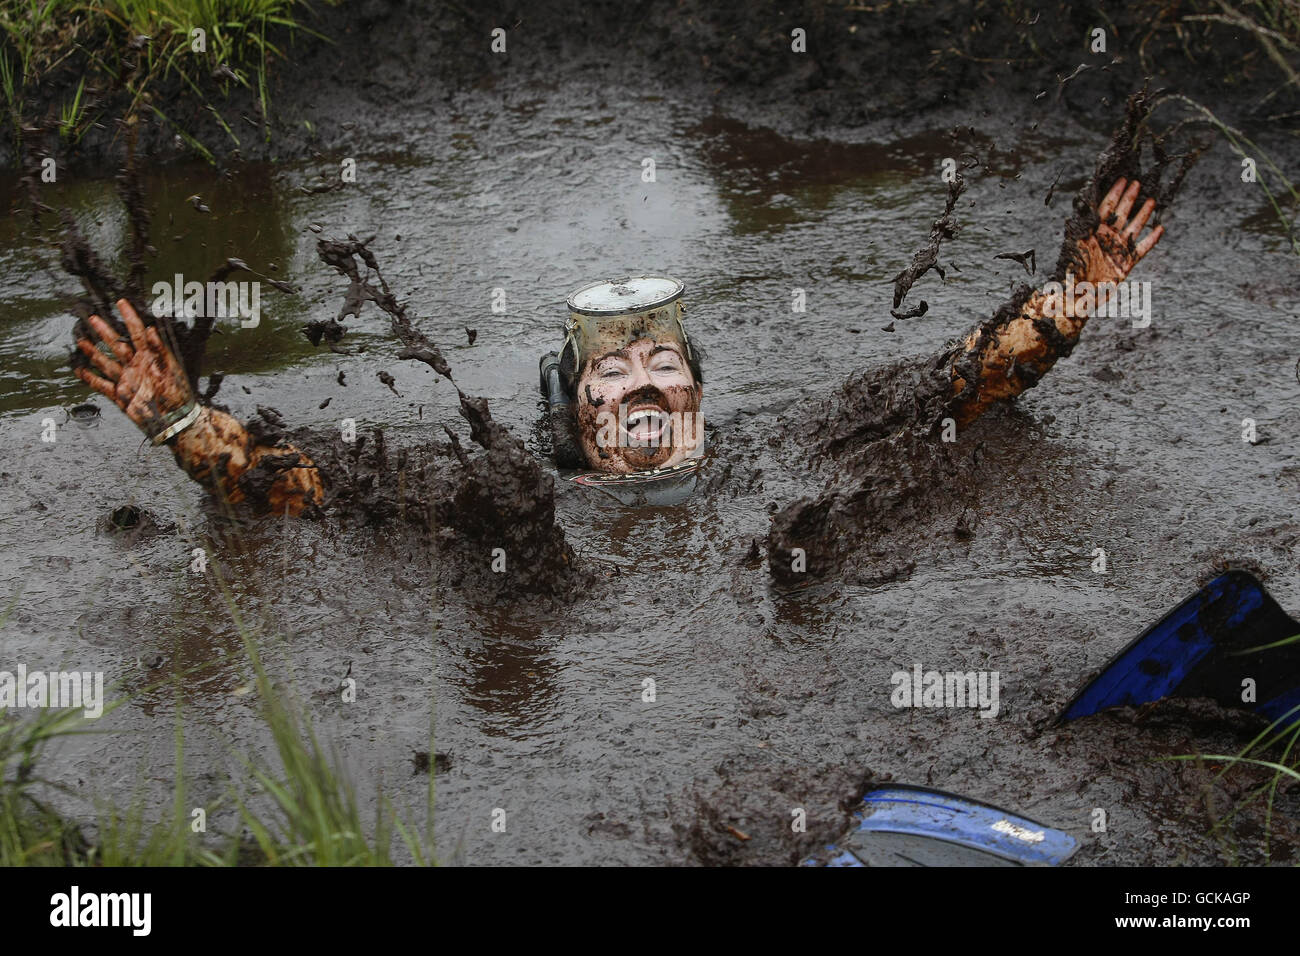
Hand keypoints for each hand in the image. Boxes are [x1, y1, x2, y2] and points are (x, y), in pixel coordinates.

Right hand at [73, 298, 194, 434]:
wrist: (176, 421)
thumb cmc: (179, 395)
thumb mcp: (171, 370)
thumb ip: (160, 349)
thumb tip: (150, 328)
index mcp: (149, 357)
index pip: (136, 332)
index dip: (129, 317)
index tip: (121, 302)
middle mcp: (136, 366)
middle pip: (117, 344)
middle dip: (105, 331)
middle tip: (93, 317)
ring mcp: (127, 380)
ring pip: (106, 362)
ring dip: (93, 352)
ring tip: (81, 341)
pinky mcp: (121, 396)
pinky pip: (102, 385)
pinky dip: (90, 378)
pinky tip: (79, 370)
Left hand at [1075, 177, 1164, 287]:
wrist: (1077, 296)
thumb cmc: (1072, 272)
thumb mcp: (1075, 245)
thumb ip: (1083, 226)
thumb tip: (1085, 204)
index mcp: (1093, 231)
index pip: (1105, 207)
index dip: (1114, 193)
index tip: (1122, 179)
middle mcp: (1107, 238)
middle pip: (1121, 213)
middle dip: (1129, 197)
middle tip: (1138, 182)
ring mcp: (1118, 249)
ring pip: (1134, 227)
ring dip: (1143, 214)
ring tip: (1152, 200)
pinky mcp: (1127, 263)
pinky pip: (1142, 248)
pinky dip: (1152, 239)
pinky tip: (1160, 228)